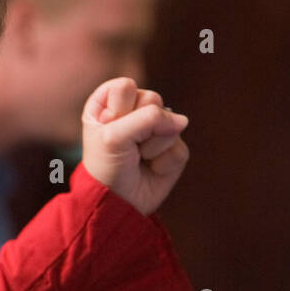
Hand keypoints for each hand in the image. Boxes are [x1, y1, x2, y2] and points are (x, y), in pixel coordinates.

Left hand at [81, 77, 189, 214]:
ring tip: (137, 159)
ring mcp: (155, 129)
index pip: (126, 86)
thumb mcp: (115, 137)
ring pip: (170, 121)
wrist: (118, 204)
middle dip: (139, 127)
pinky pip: (179, 145)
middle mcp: (133, 112)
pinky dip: (164, 161)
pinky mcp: (173, 148)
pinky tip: (151, 169)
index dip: (120, 109)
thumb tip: (183, 120)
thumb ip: (149, 118)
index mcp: (108, 103)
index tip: (108, 129)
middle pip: (152, 98)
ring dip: (151, 146)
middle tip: (126, 147)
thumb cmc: (107, 167)